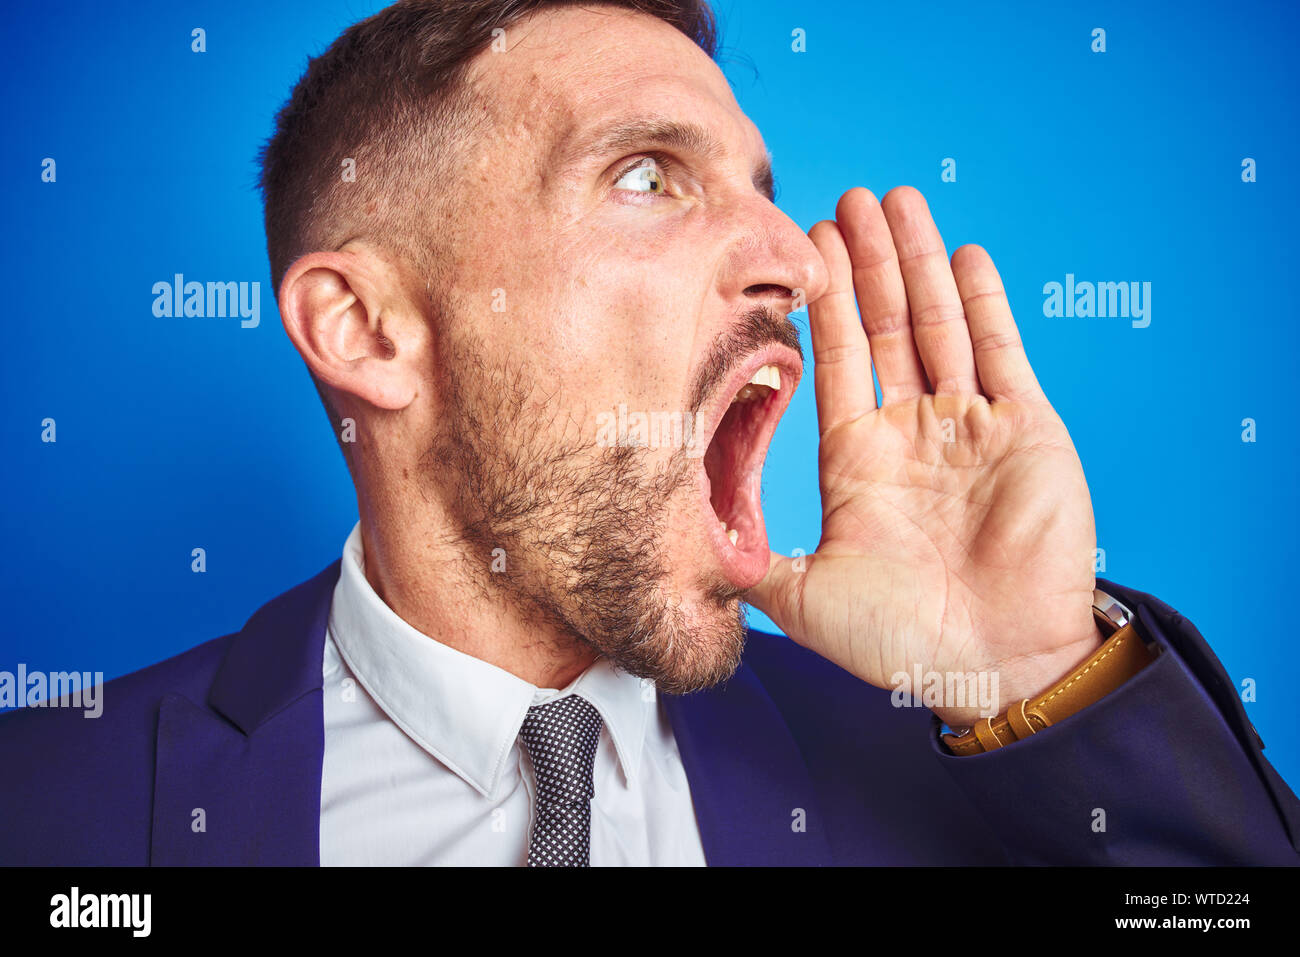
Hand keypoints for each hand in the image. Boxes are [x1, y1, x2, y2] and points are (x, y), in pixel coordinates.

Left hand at [747, 186, 1102, 727]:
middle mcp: (912, 433)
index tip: (805, 249)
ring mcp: (970, 426)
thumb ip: (755, 567)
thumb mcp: (807, 600)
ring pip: (939, 325)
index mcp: (860, 461)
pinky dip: (984, 303)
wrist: (994, 670)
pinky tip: (961, 254)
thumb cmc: (904, 643)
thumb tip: (693, 555)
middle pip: (885, 328)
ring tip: (897, 202)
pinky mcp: (1026, 430)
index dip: (822, 305)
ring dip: (917, 264)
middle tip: (847, 200)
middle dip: (866, 265)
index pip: (836, 362)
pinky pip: (1002, 353)